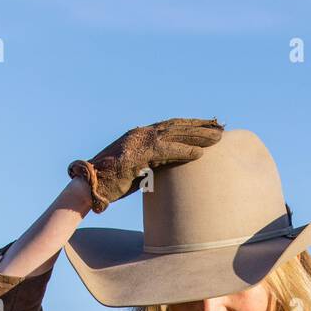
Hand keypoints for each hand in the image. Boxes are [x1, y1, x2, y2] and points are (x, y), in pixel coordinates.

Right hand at [67, 117, 223, 212]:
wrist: (89, 185)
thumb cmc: (110, 182)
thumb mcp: (135, 169)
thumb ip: (151, 165)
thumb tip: (165, 170)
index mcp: (139, 135)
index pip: (170, 126)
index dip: (190, 125)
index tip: (209, 125)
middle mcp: (140, 133)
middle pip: (176, 126)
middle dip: (200, 126)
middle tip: (221, 126)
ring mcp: (139, 141)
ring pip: (175, 134)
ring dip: (199, 135)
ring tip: (219, 137)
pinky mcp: (138, 155)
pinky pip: (166, 151)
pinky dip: (184, 152)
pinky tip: (201, 154)